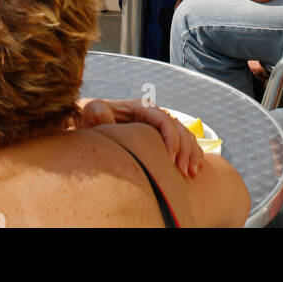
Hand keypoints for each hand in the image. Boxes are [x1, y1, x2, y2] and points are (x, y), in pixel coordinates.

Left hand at [77, 98, 202, 178]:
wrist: (89, 126)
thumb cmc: (90, 119)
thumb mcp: (90, 113)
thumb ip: (97, 113)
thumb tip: (103, 113)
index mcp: (141, 108)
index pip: (164, 118)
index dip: (171, 137)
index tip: (170, 159)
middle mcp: (153, 116)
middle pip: (179, 128)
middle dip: (185, 149)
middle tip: (182, 172)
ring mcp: (158, 128)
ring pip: (185, 136)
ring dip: (191, 153)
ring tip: (190, 173)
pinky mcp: (159, 140)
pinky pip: (183, 144)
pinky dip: (191, 155)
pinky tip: (193, 170)